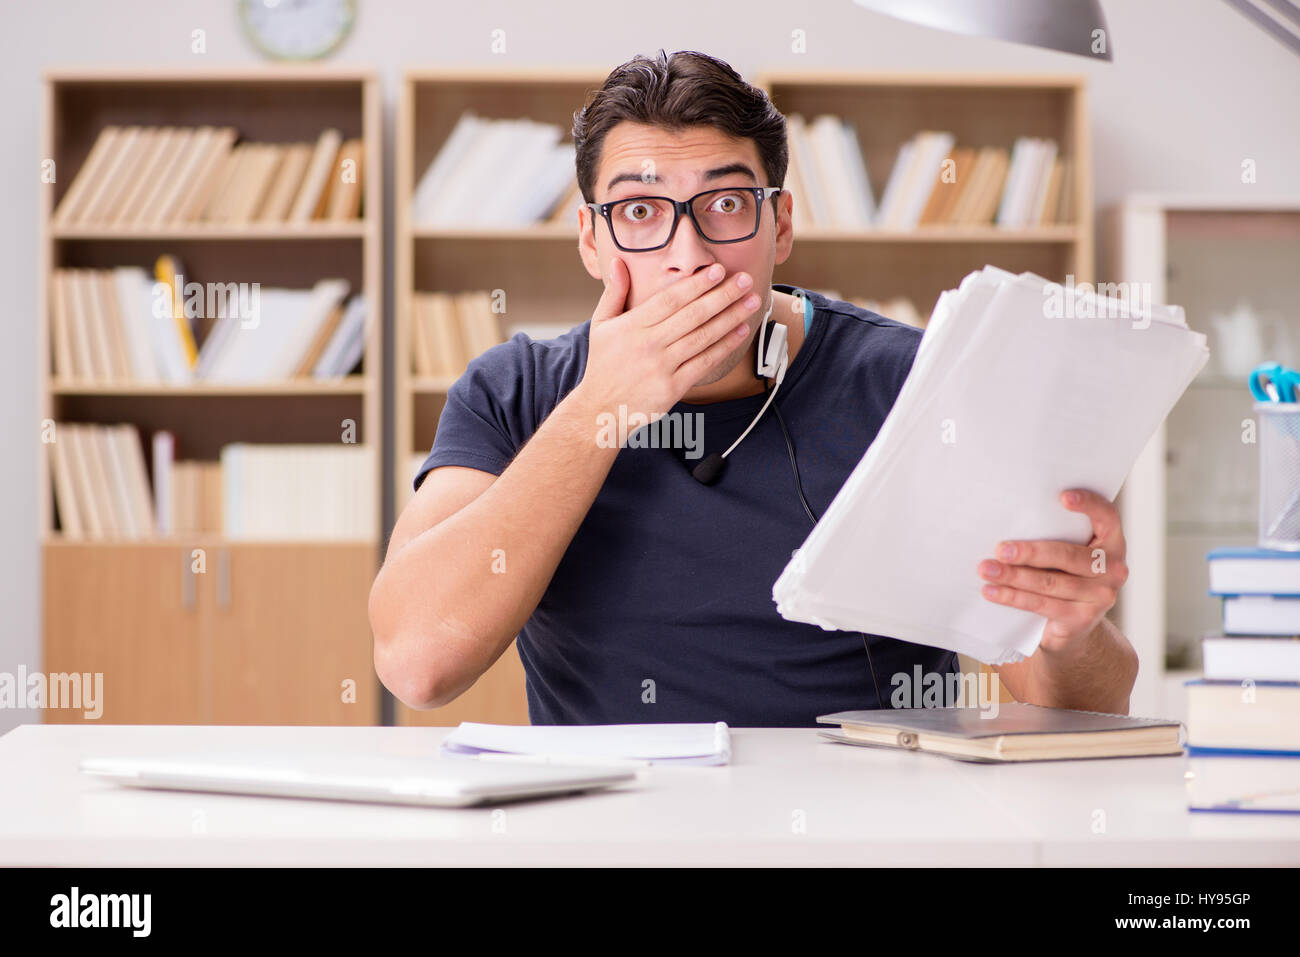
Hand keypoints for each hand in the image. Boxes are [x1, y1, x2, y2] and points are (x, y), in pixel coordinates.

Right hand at [577, 257, 762, 419]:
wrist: (601, 409)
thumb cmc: (603, 364)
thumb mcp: (600, 325)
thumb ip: (613, 293)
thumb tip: (618, 262)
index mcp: (632, 326)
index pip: (670, 300)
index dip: (696, 284)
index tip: (718, 270)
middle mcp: (649, 345)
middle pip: (692, 315)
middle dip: (722, 296)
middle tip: (744, 280)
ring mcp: (662, 367)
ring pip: (703, 337)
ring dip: (730, 318)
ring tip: (750, 302)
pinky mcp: (673, 387)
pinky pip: (704, 363)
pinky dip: (724, 346)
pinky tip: (740, 331)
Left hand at [976, 488, 1128, 653]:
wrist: (1074, 626)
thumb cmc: (1063, 575)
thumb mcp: (1067, 554)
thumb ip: (1054, 536)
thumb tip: (1009, 521)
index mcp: (1112, 542)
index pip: (1107, 516)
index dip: (1089, 504)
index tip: (1062, 497)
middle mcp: (1113, 569)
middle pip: (1068, 556)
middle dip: (1030, 552)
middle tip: (1000, 549)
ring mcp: (1101, 596)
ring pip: (1050, 582)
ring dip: (1013, 576)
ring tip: (986, 569)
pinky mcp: (1082, 619)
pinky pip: (1042, 604)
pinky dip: (1012, 597)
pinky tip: (991, 591)